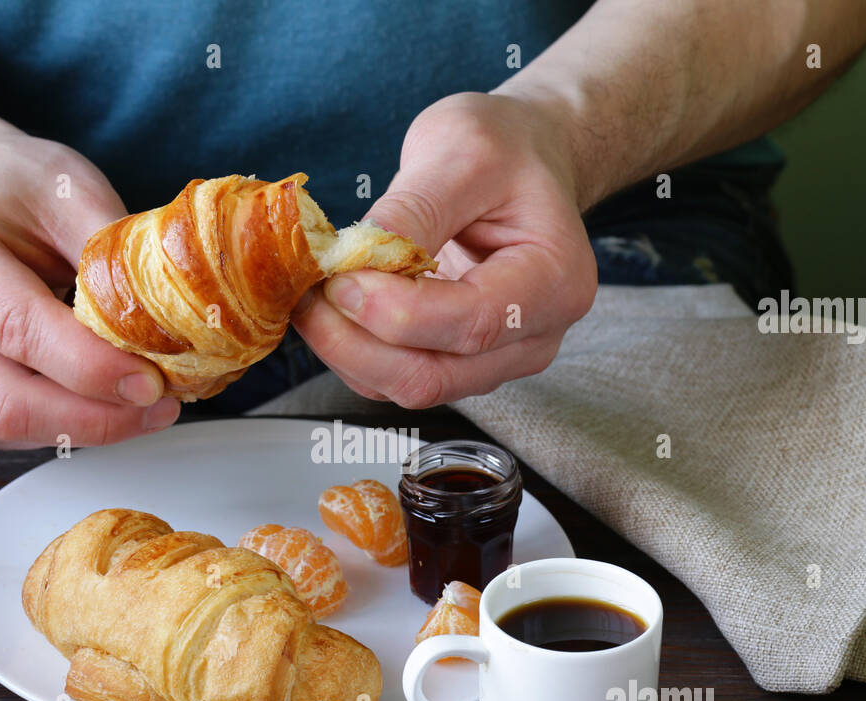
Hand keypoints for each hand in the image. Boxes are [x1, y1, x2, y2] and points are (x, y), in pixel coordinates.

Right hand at [0, 113, 179, 447]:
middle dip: (98, 419)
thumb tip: (169, 322)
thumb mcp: (69, 187)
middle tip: (162, 406)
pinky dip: (64, 426)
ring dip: (89, 427)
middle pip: (9, 404)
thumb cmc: (9, 189)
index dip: (93, 369)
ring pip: (11, 431)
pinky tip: (98, 399)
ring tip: (145, 401)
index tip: (154, 381)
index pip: (21, 332)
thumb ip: (112, 253)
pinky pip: (7, 436)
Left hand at [292, 92, 595, 406]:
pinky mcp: (459, 362)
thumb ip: (412, 210)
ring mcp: (497, 359)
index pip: (471, 325)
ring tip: (315, 295)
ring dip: (348, 350)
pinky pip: (396, 378)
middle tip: (312, 292)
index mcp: (554, 282)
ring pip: (409, 386)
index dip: (394, 311)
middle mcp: (533, 337)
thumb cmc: (507, 149)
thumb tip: (354, 260)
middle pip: (434, 376)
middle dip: (357, 343)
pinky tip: (333, 309)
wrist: (526, 161)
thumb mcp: (463, 151)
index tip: (340, 273)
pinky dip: (354, 351)